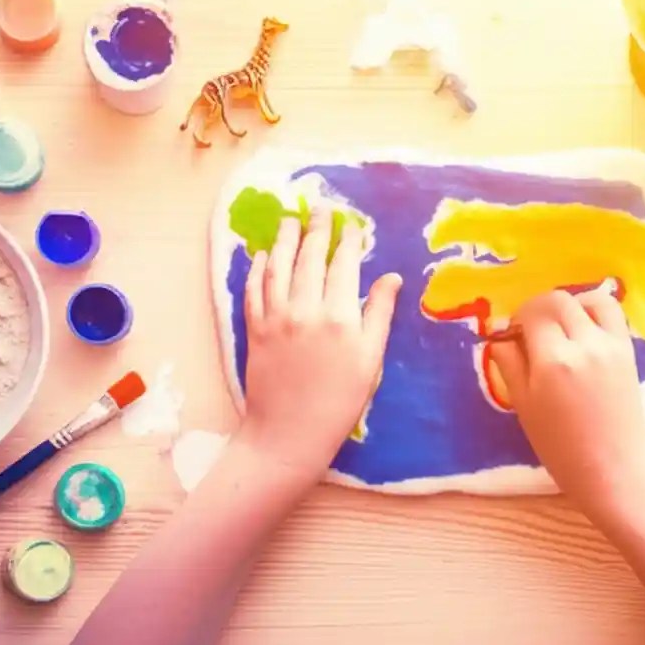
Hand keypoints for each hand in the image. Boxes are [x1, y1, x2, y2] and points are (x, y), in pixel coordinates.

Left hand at [237, 208, 402, 485]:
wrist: (289, 435)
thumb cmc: (339, 403)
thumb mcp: (370, 361)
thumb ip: (378, 315)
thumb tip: (391, 278)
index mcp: (340, 318)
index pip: (345, 266)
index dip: (349, 242)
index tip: (352, 225)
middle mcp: (305, 310)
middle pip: (311, 258)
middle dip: (317, 230)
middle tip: (321, 209)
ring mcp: (276, 318)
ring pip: (279, 267)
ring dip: (286, 240)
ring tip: (291, 220)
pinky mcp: (255, 329)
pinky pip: (254, 289)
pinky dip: (258, 268)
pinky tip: (264, 255)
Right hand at [489, 290, 644, 507]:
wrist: (612, 465)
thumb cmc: (560, 445)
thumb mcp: (523, 406)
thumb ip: (509, 364)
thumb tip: (501, 334)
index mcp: (553, 361)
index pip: (532, 315)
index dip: (518, 319)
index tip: (514, 335)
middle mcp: (584, 344)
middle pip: (558, 300)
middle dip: (539, 308)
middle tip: (532, 330)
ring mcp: (611, 344)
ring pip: (589, 299)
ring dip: (570, 303)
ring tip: (561, 325)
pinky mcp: (628, 349)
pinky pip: (612, 312)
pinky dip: (595, 310)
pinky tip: (584, 328)